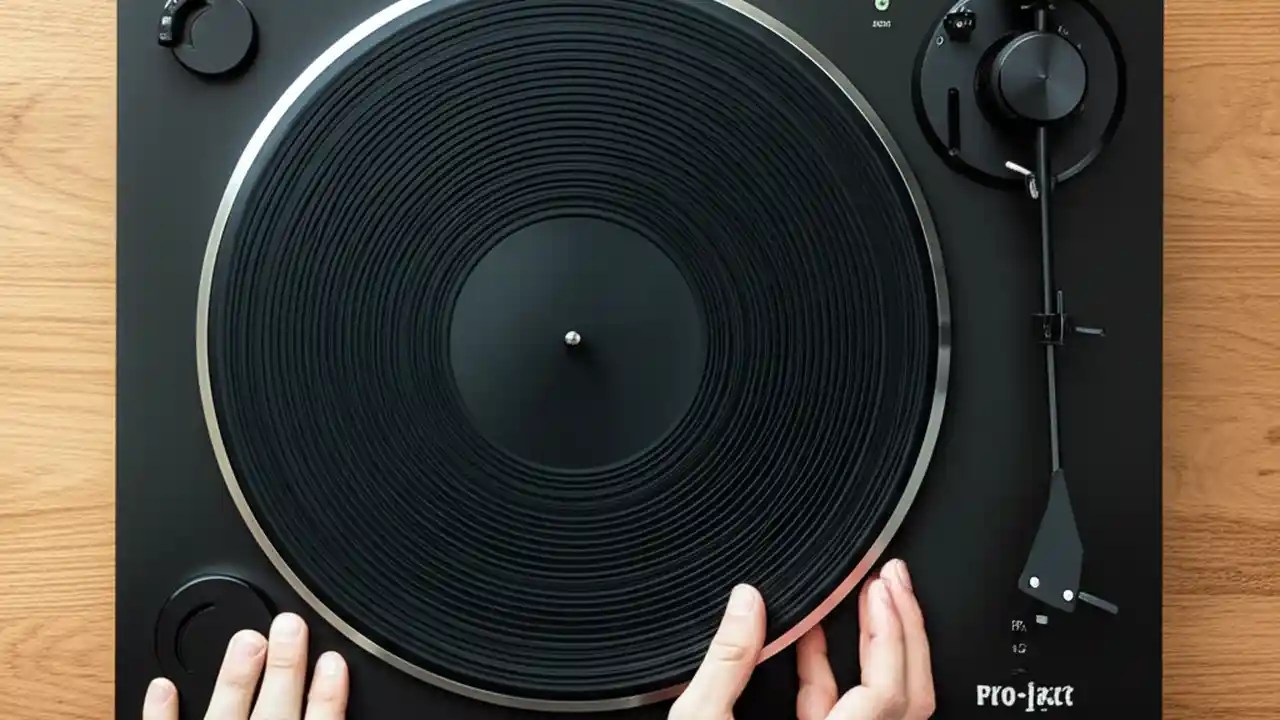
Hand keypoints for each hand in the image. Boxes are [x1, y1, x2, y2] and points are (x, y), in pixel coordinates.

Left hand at [141, 613, 348, 719]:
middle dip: (284, 666)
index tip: (333, 661)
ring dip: (235, 678)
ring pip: (225, 715)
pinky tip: (161, 687)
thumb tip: (355, 718)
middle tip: (289, 626)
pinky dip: (161, 715)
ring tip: (245, 639)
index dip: (329, 693)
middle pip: (276, 711)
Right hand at [668, 559, 933, 719]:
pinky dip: (840, 677)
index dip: (890, 634)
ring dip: (881, 651)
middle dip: (905, 631)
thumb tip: (745, 606)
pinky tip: (817, 642)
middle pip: (909, 699)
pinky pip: (851, 719)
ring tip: (868, 600)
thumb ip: (726, 663)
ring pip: (889, 711)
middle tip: (894, 583)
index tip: (878, 591)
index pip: (887, 693)